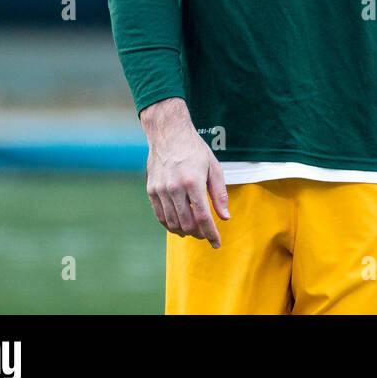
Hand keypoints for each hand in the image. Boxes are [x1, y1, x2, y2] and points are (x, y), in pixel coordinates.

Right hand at [139, 97, 230, 247]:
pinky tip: (179, 225)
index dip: (211, 233)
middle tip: (206, 235)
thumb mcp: (213, 168)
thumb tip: (224, 217)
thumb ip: (219, 194)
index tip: (217, 243)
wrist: (169, 134)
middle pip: (186, 223)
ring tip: (194, 231)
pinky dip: (170, 225)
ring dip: (184, 232)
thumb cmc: (195, 150)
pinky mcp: (151, 190)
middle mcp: (175, 188)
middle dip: (199, 234)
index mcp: (193, 182)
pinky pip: (160, 215)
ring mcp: (161, 190)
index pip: (203, 217)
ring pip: (172, 223)